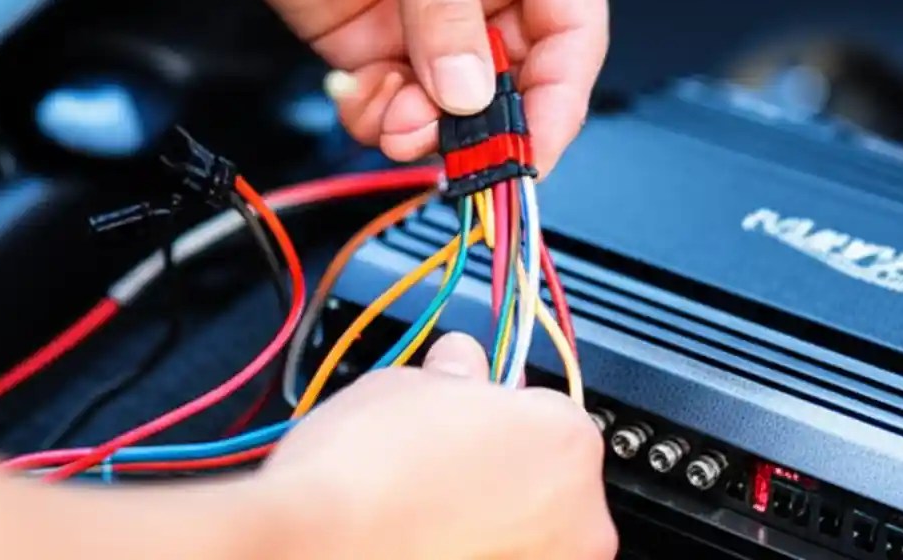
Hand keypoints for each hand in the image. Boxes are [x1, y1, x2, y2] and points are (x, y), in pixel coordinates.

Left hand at [201, 0, 607, 172]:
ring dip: (423, 129)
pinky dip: (379, 117)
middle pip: (516, 88)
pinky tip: (359, 94)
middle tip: (450, 149)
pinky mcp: (386, 44)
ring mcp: (440, 23)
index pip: (573, 41)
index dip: (555, 106)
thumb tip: (467, 92)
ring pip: (454, 109)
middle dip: (479, 126)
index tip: (529, 154)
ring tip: (393, 119)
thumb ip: (444, 12)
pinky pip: (398, 106)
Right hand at [259, 333, 616, 558]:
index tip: (465, 418)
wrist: (320, 548)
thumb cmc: (363, 476)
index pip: (546, 411)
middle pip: (548, 477)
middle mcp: (582, 515)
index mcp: (567, 440)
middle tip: (440, 467)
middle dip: (501, 469)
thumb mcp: (404, 386)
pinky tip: (430, 544)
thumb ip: (454, 376)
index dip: (496, 412)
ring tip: (427, 512)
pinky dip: (476, 554)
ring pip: (530, 532)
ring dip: (493, 520)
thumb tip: (460, 362)